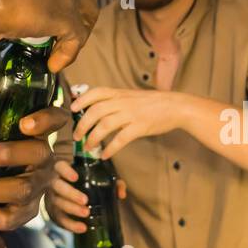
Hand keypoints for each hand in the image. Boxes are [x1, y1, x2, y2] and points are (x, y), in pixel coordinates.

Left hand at [0, 104, 70, 230]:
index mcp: (34, 132)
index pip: (55, 119)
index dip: (47, 119)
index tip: (25, 123)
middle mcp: (42, 159)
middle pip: (39, 154)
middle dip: (10, 154)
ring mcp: (36, 187)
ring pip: (22, 189)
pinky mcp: (25, 213)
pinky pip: (9, 217)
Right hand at [47, 158, 126, 233]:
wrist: (68, 191)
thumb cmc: (84, 181)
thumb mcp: (97, 177)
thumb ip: (112, 181)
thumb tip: (121, 194)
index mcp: (63, 170)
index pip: (60, 166)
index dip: (66, 171)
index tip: (75, 177)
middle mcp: (55, 183)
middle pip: (58, 186)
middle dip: (71, 194)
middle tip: (85, 200)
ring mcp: (52, 198)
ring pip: (58, 203)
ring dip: (72, 209)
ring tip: (86, 213)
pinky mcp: (54, 212)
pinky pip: (60, 220)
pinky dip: (70, 225)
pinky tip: (82, 228)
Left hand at [71, 87, 190, 158]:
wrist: (175, 106)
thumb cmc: (152, 102)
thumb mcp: (131, 96)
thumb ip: (115, 101)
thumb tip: (97, 109)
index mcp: (120, 93)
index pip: (96, 92)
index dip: (82, 99)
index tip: (72, 108)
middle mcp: (123, 102)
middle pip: (96, 111)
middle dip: (82, 124)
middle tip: (76, 136)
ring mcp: (131, 114)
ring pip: (105, 125)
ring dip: (93, 138)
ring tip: (88, 147)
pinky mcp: (140, 127)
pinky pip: (121, 138)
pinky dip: (111, 148)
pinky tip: (105, 154)